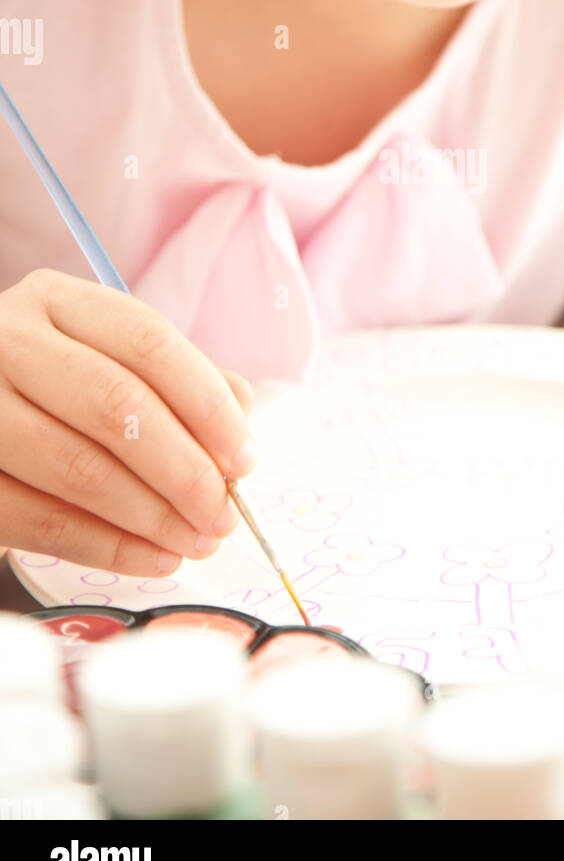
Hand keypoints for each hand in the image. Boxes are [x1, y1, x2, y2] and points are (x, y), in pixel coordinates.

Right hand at [0, 269, 255, 576]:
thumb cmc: (53, 393)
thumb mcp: (107, 362)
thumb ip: (175, 380)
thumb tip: (240, 413)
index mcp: (55, 302)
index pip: (148, 342)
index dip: (207, 403)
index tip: (244, 456)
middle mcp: (7, 342)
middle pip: (116, 405)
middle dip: (186, 469)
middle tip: (224, 512)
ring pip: (79, 468)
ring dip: (153, 516)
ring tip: (198, 540)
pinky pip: (40, 521)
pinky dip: (108, 547)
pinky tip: (153, 557)